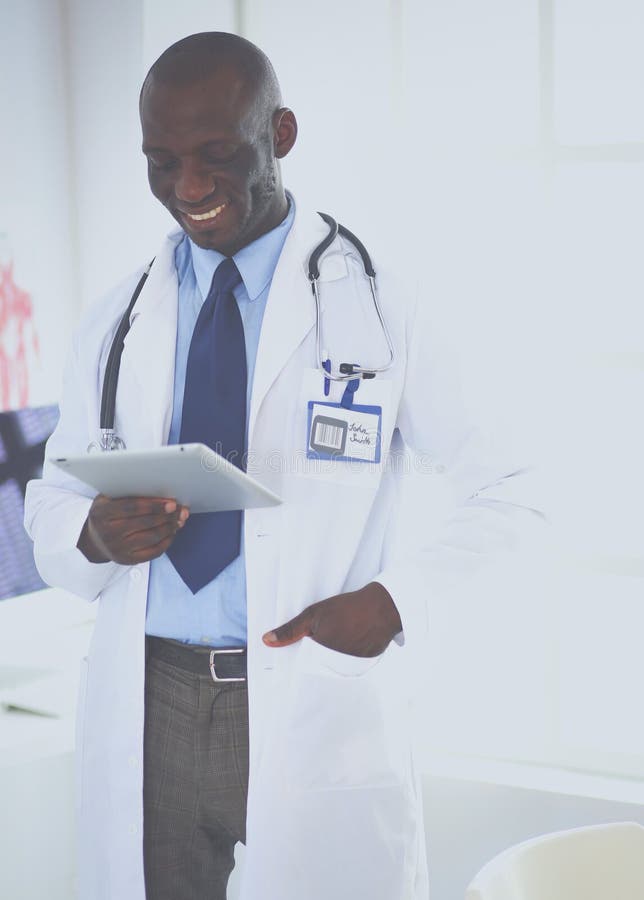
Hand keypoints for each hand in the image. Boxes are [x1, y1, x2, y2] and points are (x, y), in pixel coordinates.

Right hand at [77, 494, 189, 564]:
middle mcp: (109, 533)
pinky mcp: (127, 560)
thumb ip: (127, 494)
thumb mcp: (108, 500)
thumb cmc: (106, 515)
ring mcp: (118, 549)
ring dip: (170, 527)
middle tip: (180, 510)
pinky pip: (153, 552)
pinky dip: (167, 541)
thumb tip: (160, 496)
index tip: (171, 503)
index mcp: (102, 513)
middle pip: (145, 523)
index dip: (154, 505)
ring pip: (152, 537)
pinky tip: (172, 532)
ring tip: (179, 519)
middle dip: (167, 515)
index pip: (133, 508)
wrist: (94, 541)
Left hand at [262, 582, 401, 657]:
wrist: (383, 607)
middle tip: (326, 635)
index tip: (303, 646)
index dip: (302, 654)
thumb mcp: (314, 614)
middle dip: (317, 654)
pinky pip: (350, 664)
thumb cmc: (347, 608)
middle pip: (318, 665)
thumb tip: (266, 641)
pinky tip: (351, 638)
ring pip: (334, 665)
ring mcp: (352, 667)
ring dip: (333, 655)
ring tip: (340, 634)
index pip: (303, 664)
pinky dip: (347, 654)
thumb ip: (290, 630)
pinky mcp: (365, 664)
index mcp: (320, 655)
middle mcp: (335, 666)